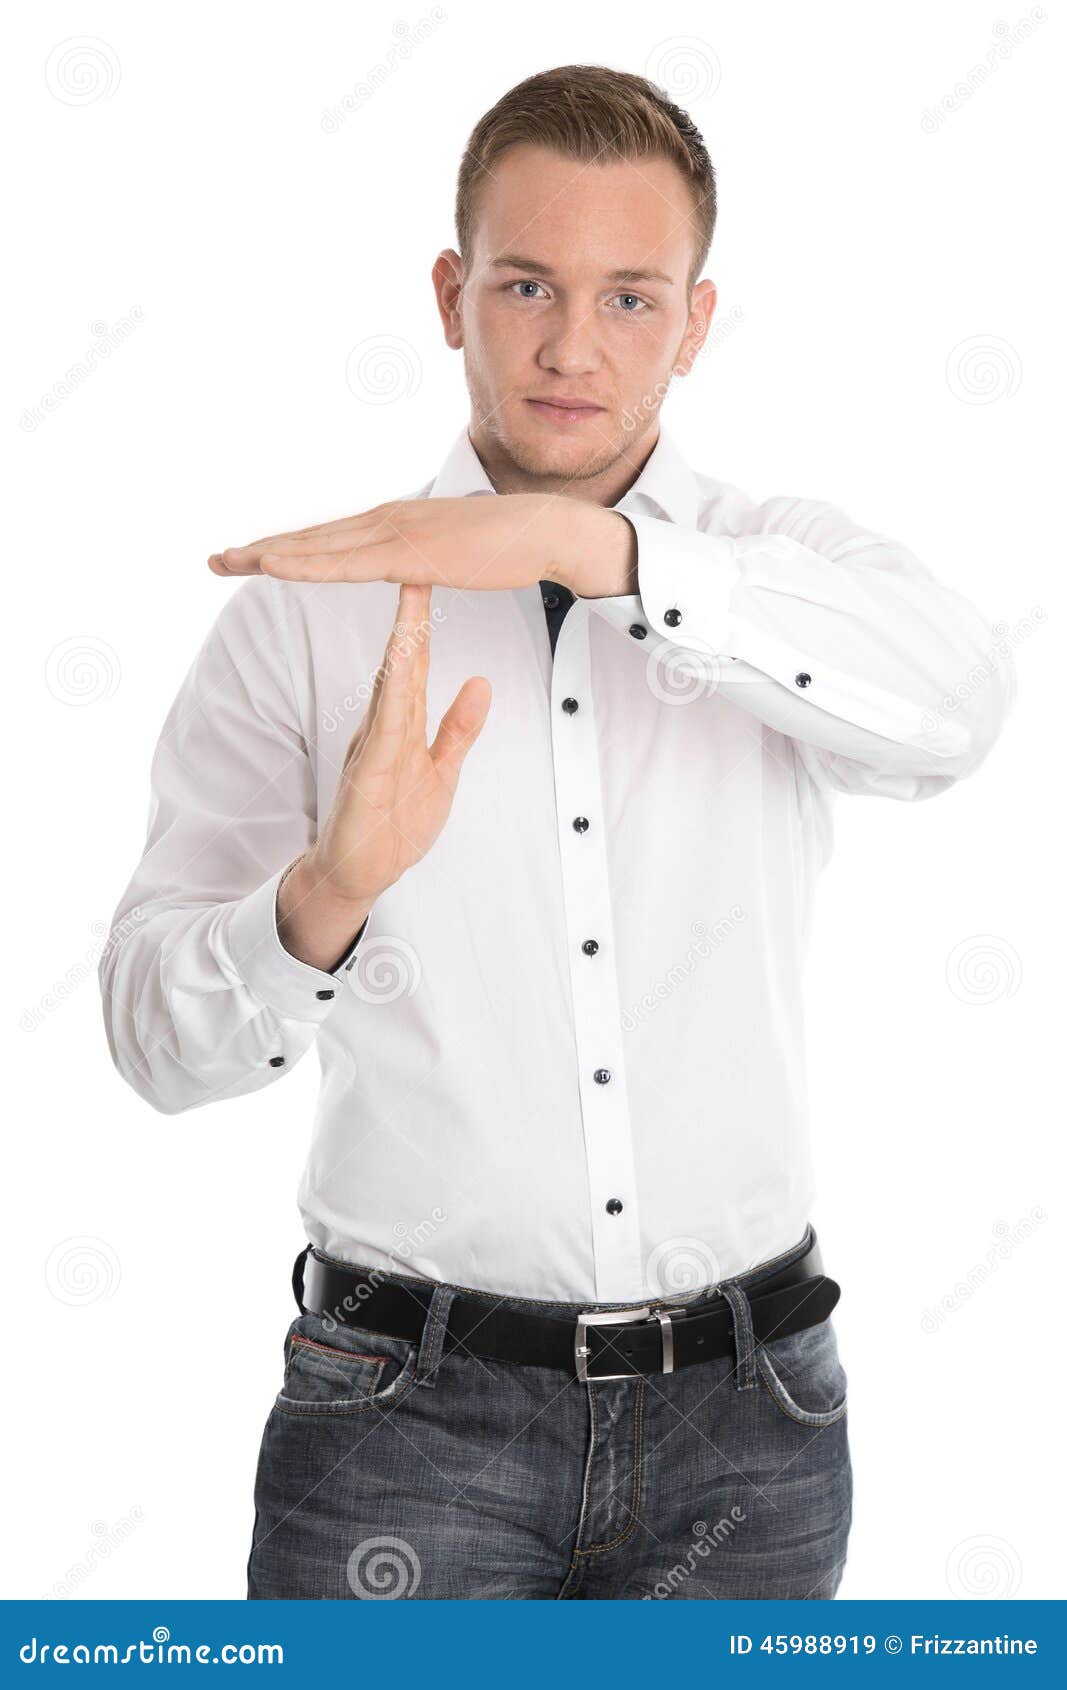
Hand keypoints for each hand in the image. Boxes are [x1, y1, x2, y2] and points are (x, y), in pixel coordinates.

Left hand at [208, 493, 635, 596]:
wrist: (545, 533)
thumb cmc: (507, 546)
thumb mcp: (452, 553)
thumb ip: (424, 557)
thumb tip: (412, 565)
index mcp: (394, 523)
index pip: (329, 538)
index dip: (286, 547)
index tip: (248, 557)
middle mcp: (385, 520)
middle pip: (311, 538)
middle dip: (261, 549)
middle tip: (214, 558)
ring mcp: (394, 533)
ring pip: (318, 546)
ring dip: (268, 554)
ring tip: (227, 561)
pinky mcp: (408, 553)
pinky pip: (344, 563)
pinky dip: (303, 563)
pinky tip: (271, 566)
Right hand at [276, 582, 490, 967]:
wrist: (356, 873)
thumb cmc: (393, 824)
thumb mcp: (441, 770)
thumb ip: (459, 728)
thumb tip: (481, 681)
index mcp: (399, 720)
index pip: (416, 659)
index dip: (430, 617)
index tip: (442, 574)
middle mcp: (381, 724)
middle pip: (400, 659)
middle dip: (412, 611)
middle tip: (421, 558)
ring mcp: (371, 745)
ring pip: (388, 684)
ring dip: (401, 641)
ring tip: (411, 595)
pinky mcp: (366, 773)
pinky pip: (380, 729)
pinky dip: (390, 696)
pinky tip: (399, 667)